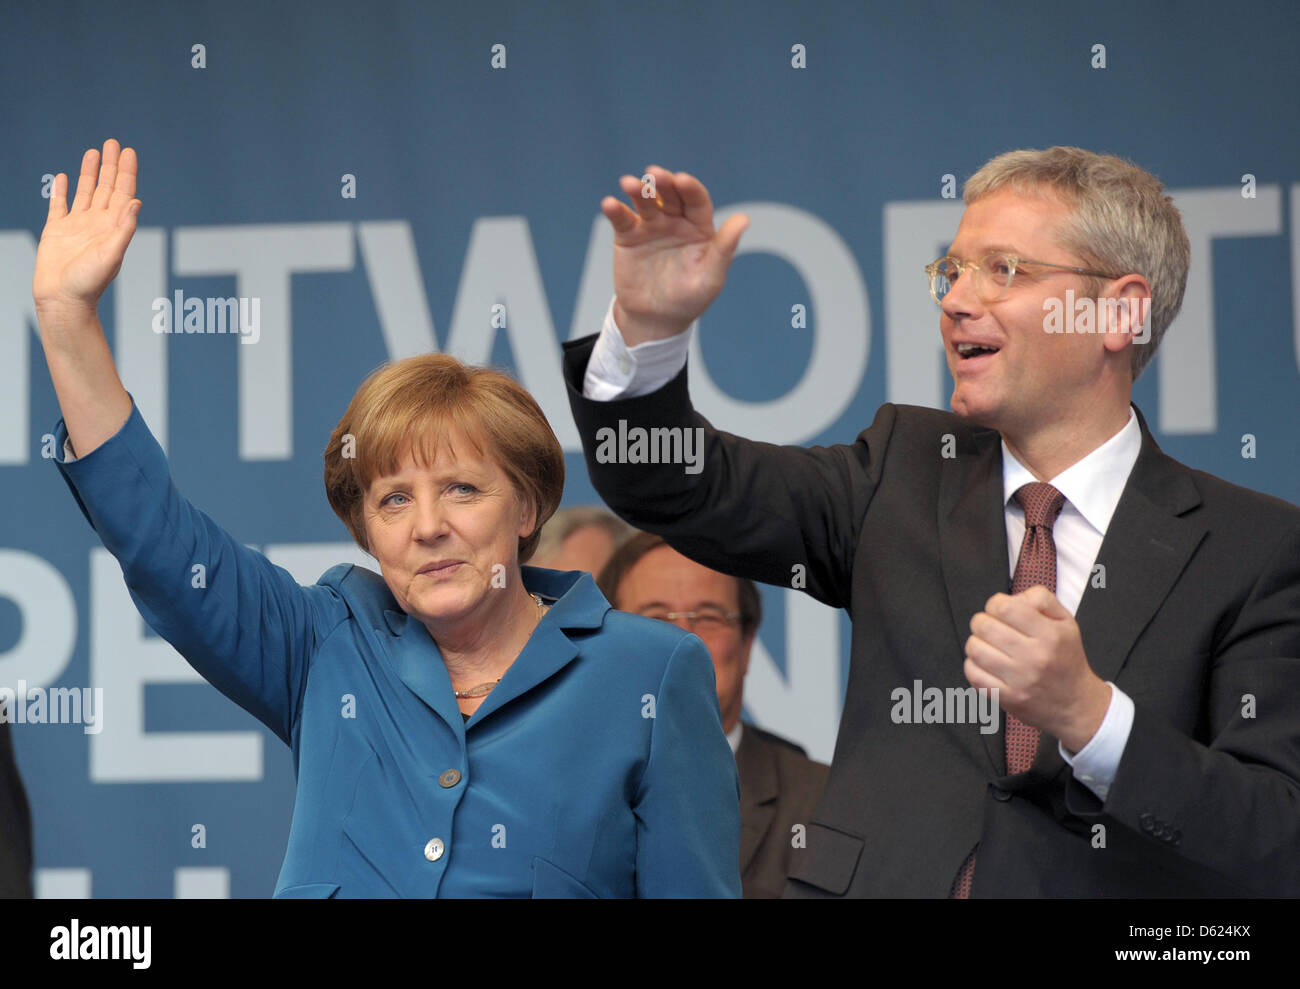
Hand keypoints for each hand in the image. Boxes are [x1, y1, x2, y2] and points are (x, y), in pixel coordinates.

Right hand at [33, 139, 140, 322]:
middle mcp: (97, 223)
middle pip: (106, 187)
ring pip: (85, 192)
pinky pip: (59, 205)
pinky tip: (64, 178)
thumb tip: (137, 202)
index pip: (123, 193)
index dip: (126, 172)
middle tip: (114, 143)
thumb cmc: (90, 283)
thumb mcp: (112, 254)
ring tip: (94, 152)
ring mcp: (77, 226)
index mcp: (113, 227)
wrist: (63, 300)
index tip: (129, 152)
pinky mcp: (56, 230)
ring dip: (90, 172)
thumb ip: (124, 228)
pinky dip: (62, 191)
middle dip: (111, 166)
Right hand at [601, 165, 748, 344]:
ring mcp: (651, 226)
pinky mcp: (628, 236)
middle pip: (670, 195)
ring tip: (629, 184)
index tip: (682, 180)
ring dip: (638, 190)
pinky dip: (615, 210)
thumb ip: (724, 248)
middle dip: (662, 182)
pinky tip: (610, 205)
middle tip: (654, 174)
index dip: (689, 188)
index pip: (696, 200)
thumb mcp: (710, 277)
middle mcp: (675, 220)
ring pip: (645, 201)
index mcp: (699, 227)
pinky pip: (622, 219)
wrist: (656, 319)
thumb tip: (744, 219)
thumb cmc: (690, 299)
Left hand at [963, 586, 1111, 752]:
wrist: (1075, 704)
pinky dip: (973, 665)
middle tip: (990, 627)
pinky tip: (987, 664)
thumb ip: (1041, 599)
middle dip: (982, 621)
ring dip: (976, 643)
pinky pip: (973, 674)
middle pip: (984, 626)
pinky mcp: (1007, 698)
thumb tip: (1014, 597)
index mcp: (1050, 635)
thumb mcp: (1066, 622)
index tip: (998, 609)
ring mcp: (1020, 680)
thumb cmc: (1066, 660)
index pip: (1005, 608)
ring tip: (988, 645)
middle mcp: (1036, 657)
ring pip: (975, 649)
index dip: (995, 603)